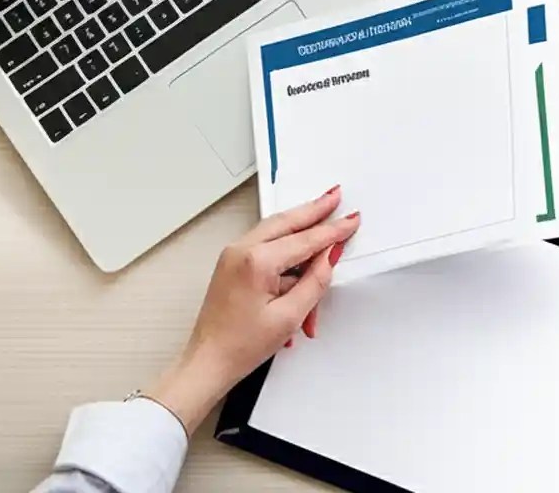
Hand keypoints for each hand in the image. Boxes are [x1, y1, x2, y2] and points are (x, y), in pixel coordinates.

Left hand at [147, 186, 358, 433]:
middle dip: (314, 210)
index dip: (333, 231)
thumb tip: (328, 258)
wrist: (208, 361)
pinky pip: (265, 249)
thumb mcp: (289, 316)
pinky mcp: (232, 265)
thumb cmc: (239, 346)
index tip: (350, 221)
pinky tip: (302, 267)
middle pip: (287, 222)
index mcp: (256, 261)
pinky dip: (286, 256)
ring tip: (325, 226)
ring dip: (301, 237)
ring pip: (276, 233)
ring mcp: (233, 256)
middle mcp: (241, 251)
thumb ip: (314, 281)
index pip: (305, 239)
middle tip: (335, 197)